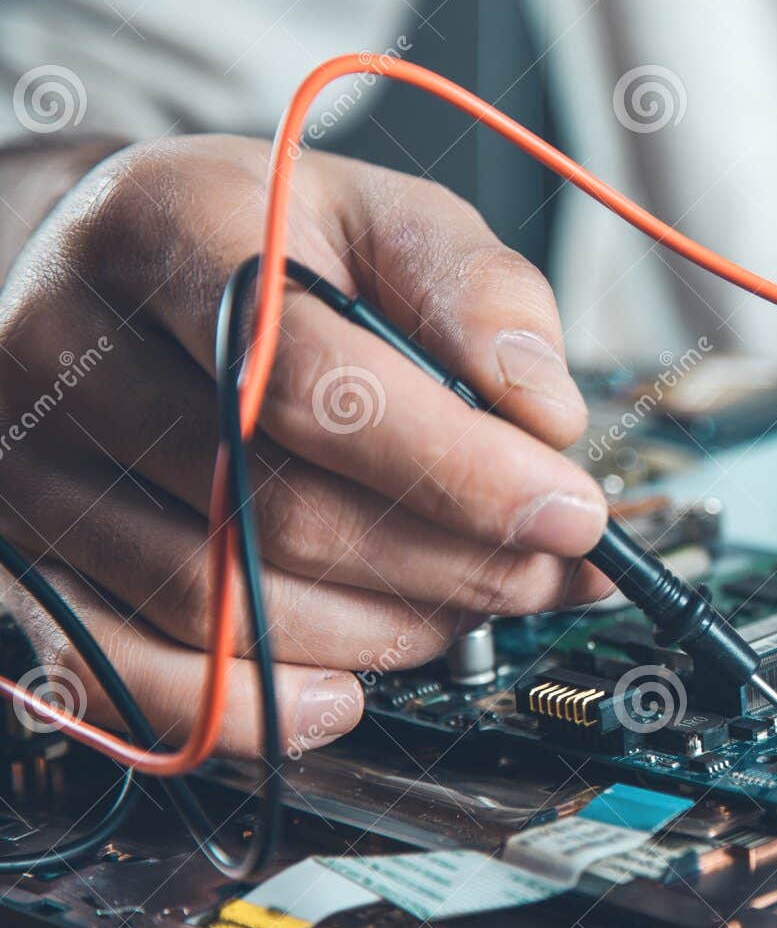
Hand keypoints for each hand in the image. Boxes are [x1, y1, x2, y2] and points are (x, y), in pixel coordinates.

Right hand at [0, 136, 607, 756]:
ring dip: (382, 633)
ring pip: (219, 606)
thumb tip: (544, 416)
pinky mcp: (22, 560)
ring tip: (471, 604)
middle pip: (276, 509)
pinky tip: (349, 695)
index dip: (457, 469)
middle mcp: (72, 351)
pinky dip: (254, 710)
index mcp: (173, 230)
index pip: (312, 379)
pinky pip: (122, 676)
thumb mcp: (385, 217)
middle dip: (449, 563)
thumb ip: (478, 293)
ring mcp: (32, 468)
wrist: (112, 261)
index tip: (571, 513)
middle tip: (548, 573)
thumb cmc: (266, 243)